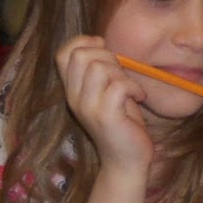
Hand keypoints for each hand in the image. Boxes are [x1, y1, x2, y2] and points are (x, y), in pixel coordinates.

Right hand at [56, 35, 153, 178]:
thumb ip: (100, 70)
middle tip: (121, 74)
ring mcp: (88, 107)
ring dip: (120, 73)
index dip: (83, 43)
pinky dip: (134, 87)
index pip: (62, 54)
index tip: (104, 50)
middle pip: (81, 55)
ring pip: (98, 67)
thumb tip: (100, 40)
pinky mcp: (106, 116)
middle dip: (107, 56)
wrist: (126, 162)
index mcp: (72, 90)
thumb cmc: (123, 125)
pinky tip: (139, 98)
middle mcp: (74, 98)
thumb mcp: (106, 92)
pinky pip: (119, 86)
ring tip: (130, 89)